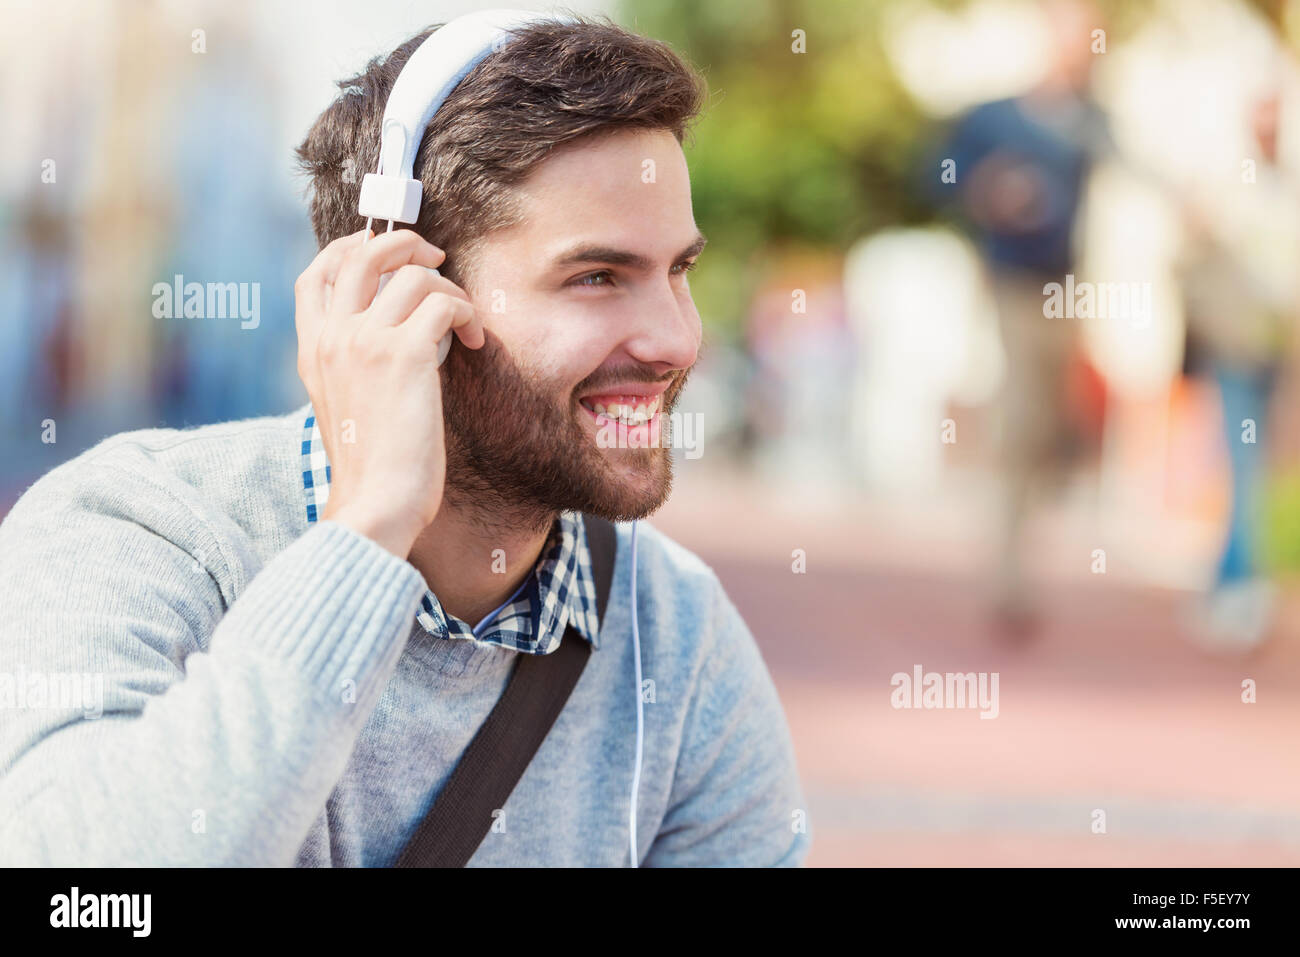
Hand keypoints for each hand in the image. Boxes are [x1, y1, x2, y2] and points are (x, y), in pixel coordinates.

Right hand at [294, 228, 484, 557]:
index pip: (317, 274)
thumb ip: (353, 365)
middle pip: (362, 254)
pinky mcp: (404, 354)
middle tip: (436, 256)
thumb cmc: (372, 466)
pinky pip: (445, 304)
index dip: (349, 247)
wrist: (376, 502)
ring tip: (464, 319)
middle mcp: (332, 338)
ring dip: (449, 287)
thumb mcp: (343, 407)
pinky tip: (475, 341)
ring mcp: (365, 341)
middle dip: (403, 241)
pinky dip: (467, 314)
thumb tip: (394, 333)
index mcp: (312, 351)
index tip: (380, 244)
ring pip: (412, 275)